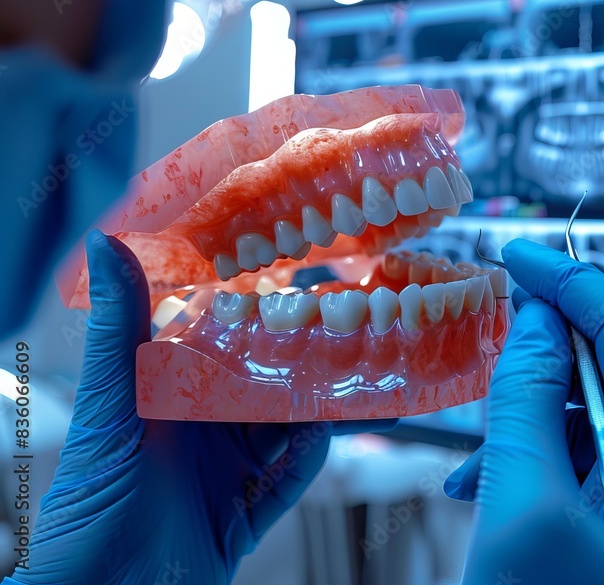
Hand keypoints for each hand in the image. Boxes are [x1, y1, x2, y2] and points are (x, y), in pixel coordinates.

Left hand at [13, 231, 394, 584]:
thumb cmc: (92, 501)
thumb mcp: (111, 405)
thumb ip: (119, 327)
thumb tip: (104, 240)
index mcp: (169, 392)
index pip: (223, 340)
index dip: (260, 312)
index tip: (300, 277)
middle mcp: (202, 426)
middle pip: (268, 383)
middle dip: (308, 360)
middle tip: (356, 330)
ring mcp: (226, 471)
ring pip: (288, 429)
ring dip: (322, 409)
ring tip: (362, 383)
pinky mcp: (245, 514)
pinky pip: (288, 482)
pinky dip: (307, 463)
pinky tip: (321, 440)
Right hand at [446, 240, 603, 584]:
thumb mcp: (525, 508)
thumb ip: (528, 400)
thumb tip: (534, 316)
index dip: (566, 280)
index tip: (512, 251)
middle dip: (540, 355)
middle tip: (480, 354)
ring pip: (591, 409)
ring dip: (526, 417)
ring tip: (472, 464)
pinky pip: (585, 454)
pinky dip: (533, 455)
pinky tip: (487, 487)